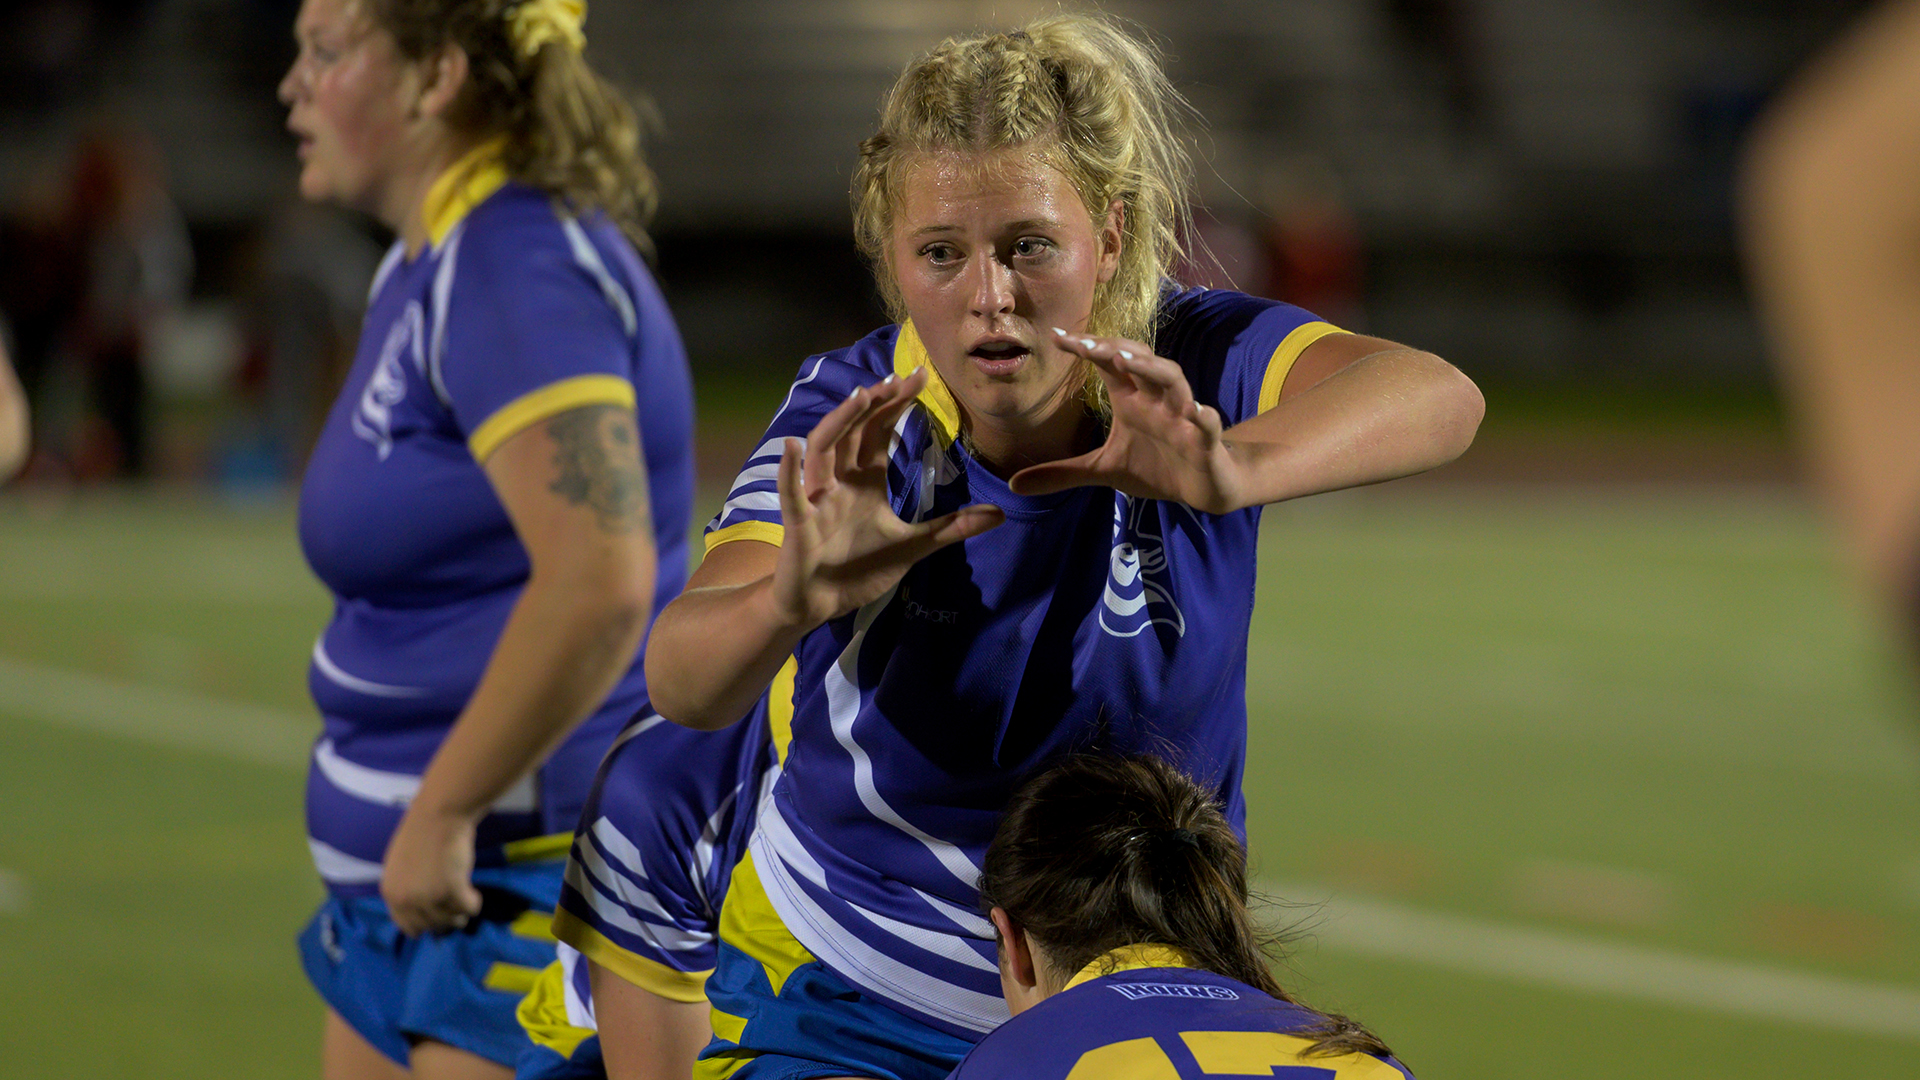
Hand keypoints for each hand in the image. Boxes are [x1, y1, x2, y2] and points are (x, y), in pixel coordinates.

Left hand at [380, 802, 482, 935]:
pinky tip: (474, 892)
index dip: (425, 923)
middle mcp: (407, 900)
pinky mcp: (452, 891)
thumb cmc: (422, 832)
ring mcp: (429, 897)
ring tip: (465, 895)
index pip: (407, 926)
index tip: (438, 916)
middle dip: (446, 919)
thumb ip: (405, 889)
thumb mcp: (400, 866)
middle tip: (456, 907)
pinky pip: (469, 909)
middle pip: (431, 926)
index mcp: (391, 894)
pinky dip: (474, 902)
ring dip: (460, 910)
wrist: (440, 814)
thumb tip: (419, 909)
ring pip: (451, 920)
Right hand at [769, 367, 1003, 627]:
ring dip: (839, 422)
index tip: (918, 377)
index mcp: (865, 482)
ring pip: (823, 450)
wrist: (819, 604)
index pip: (880, 433)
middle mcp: (840, 482)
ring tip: (860, 396)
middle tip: (900, 378)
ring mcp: (817, 500)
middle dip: (875, 403)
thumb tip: (1000, 514)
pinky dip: (789, 471)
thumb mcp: (912, 547)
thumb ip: (950, 528)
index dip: (896, 405)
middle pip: (855, 432)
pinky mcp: (800, 524)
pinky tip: (792, 446)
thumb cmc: (857, 570)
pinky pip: (791, 495)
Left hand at [1010, 328, 1248, 512]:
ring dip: (1152, 369)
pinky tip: (1198, 412)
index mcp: (1132, 399)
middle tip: (1087, 344)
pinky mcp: (1206, 441)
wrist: (1204, 487)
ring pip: (1173, 381)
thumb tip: (1012, 484)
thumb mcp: (1103, 472)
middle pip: (1140, 361)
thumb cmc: (1156, 467)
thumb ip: (1061, 473)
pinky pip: (1208, 424)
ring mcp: (1183, 417)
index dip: (1085, 348)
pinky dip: (1205, 416)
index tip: (1055, 337)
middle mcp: (1157, 400)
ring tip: (1128, 361)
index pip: (1108, 363)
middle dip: (1116, 349)